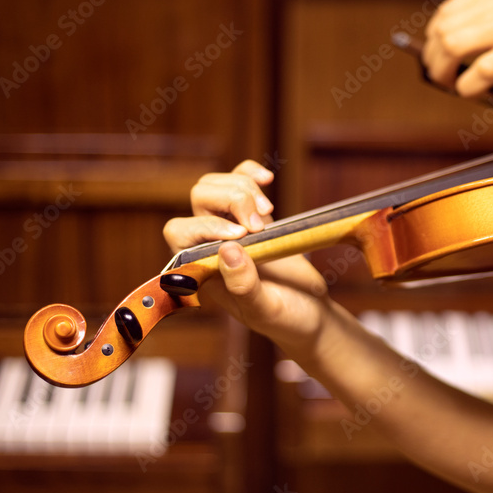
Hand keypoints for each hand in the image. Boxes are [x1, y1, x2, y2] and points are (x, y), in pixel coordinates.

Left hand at [163, 160, 331, 352]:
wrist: (311, 315)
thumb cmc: (286, 319)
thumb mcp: (266, 310)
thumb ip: (243, 286)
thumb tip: (227, 249)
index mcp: (202, 270)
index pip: (182, 232)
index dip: (207, 226)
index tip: (244, 236)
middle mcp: (210, 246)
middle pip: (198, 199)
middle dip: (230, 201)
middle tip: (260, 225)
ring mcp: (232, 229)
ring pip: (215, 186)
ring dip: (243, 188)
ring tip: (268, 212)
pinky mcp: (254, 219)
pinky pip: (240, 182)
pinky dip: (249, 173)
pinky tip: (268, 179)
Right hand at [422, 0, 492, 96]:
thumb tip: (465, 94)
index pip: (487, 69)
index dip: (466, 88)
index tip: (464, 92)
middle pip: (453, 45)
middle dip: (439, 70)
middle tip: (443, 81)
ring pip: (443, 27)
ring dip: (433, 51)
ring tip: (439, 63)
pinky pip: (446, 10)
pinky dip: (437, 30)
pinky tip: (442, 41)